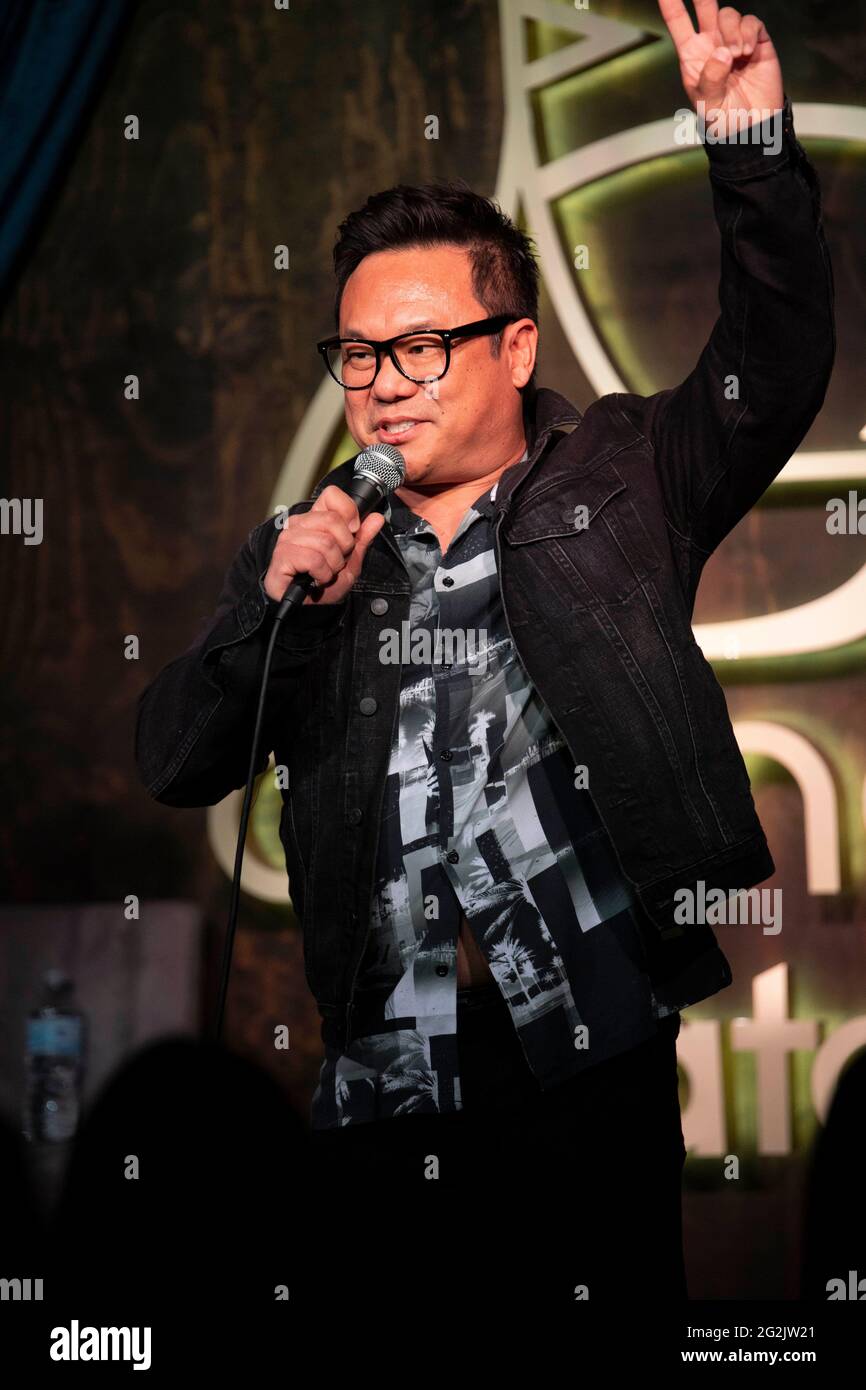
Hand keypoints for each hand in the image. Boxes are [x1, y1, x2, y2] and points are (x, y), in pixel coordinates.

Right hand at [264, 484, 384, 604]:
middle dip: (344, 547)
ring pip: (325, 542)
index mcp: (315, 519)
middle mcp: (298, 524)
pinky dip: (322, 574)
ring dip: (333, 564)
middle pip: (332, 520)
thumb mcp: (350, 561)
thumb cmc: (324, 582)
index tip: (352, 534)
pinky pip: (314, 559)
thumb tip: (376, 518)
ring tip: (325, 572)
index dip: (349, 513)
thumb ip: (362, 539)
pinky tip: (316, 579)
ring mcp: (287, 539)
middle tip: (336, 561)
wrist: (308, 609)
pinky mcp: (281, 557)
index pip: (332, 495)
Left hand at [658, 2, 782, 131]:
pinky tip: (747, 52)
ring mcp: (733, 41)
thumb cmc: (723, 120)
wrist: (752, 128)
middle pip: (705, 7)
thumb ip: (711, 79)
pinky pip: (751, 23)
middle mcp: (711, 44)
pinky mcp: (757, 42)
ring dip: (732, 31)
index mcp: (692, 56)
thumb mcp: (708, 105)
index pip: (678, 23)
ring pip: (728, 15)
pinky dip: (749, 33)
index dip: (671, 4)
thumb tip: (723, 53)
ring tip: (737, 55)